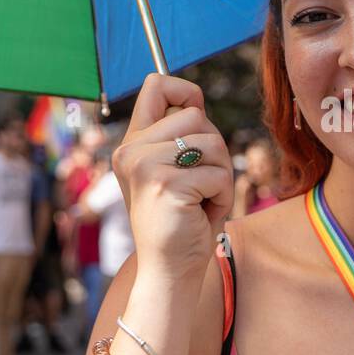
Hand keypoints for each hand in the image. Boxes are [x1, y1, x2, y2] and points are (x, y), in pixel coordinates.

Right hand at [112, 73, 233, 284]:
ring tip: (200, 200)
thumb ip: (179, 135)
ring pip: (213, 143)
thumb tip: (195, 99)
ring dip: (220, 175)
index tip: (197, 114)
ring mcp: (145, 167)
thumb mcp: (175, 170)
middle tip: (201, 182)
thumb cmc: (181, 220)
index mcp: (132, 143)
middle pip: (196, 114)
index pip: (156, 84)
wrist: (168, 270)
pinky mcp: (166, 185)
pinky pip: (219, 174)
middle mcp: (131, 150)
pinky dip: (222, 195)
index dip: (186, 91)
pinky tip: (202, 214)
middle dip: (214, 148)